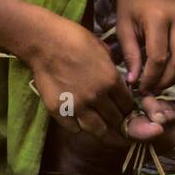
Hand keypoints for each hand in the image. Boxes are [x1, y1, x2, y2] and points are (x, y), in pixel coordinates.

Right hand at [29, 17, 144, 144]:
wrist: (44, 41)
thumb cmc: (74, 38)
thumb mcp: (102, 49)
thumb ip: (111, 69)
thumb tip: (117, 79)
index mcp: (111, 80)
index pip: (128, 105)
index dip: (130, 110)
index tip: (128, 112)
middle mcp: (97, 97)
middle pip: (115, 120)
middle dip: (121, 124)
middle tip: (121, 126)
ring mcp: (77, 106)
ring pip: (97, 130)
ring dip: (104, 133)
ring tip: (107, 136)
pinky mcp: (59, 111)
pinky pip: (74, 128)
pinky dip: (79, 128)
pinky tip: (81, 124)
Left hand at [115, 0, 174, 95]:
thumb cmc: (131, 1)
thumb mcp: (123, 26)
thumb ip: (130, 53)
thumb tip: (134, 81)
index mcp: (158, 19)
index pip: (158, 57)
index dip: (150, 78)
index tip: (141, 89)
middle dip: (166, 80)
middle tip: (153, 89)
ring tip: (165, 83)